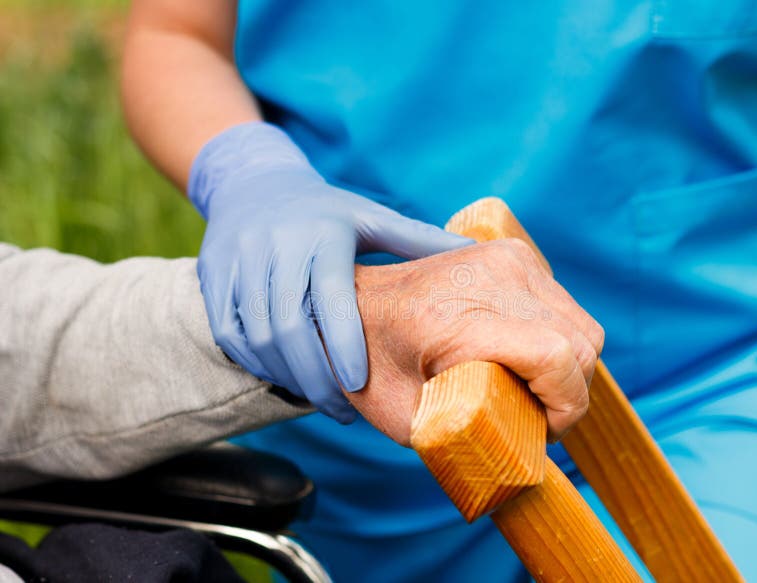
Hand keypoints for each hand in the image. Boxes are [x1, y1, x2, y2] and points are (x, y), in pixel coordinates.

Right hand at [189, 122, 470, 422]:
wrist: (254, 183)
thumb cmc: (325, 210)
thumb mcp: (371, 217)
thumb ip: (420, 239)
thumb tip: (477, 255)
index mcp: (322, 232)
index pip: (330, 297)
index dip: (343, 344)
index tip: (360, 384)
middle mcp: (275, 245)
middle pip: (287, 326)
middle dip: (316, 378)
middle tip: (345, 411)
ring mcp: (238, 260)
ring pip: (256, 336)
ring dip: (288, 377)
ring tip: (320, 399)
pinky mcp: (213, 275)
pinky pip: (229, 333)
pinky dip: (256, 364)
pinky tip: (285, 377)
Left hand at [349, 238, 604, 443]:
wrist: (349, 305)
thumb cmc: (370, 368)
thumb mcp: (409, 421)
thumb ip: (469, 441)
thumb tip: (525, 459)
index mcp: (459, 319)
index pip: (555, 356)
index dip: (567, 405)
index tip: (545, 432)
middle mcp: (491, 277)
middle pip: (581, 343)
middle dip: (571, 393)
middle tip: (537, 419)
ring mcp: (505, 258)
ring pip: (582, 325)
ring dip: (568, 365)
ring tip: (531, 389)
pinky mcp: (513, 253)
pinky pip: (564, 305)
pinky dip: (558, 337)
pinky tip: (523, 353)